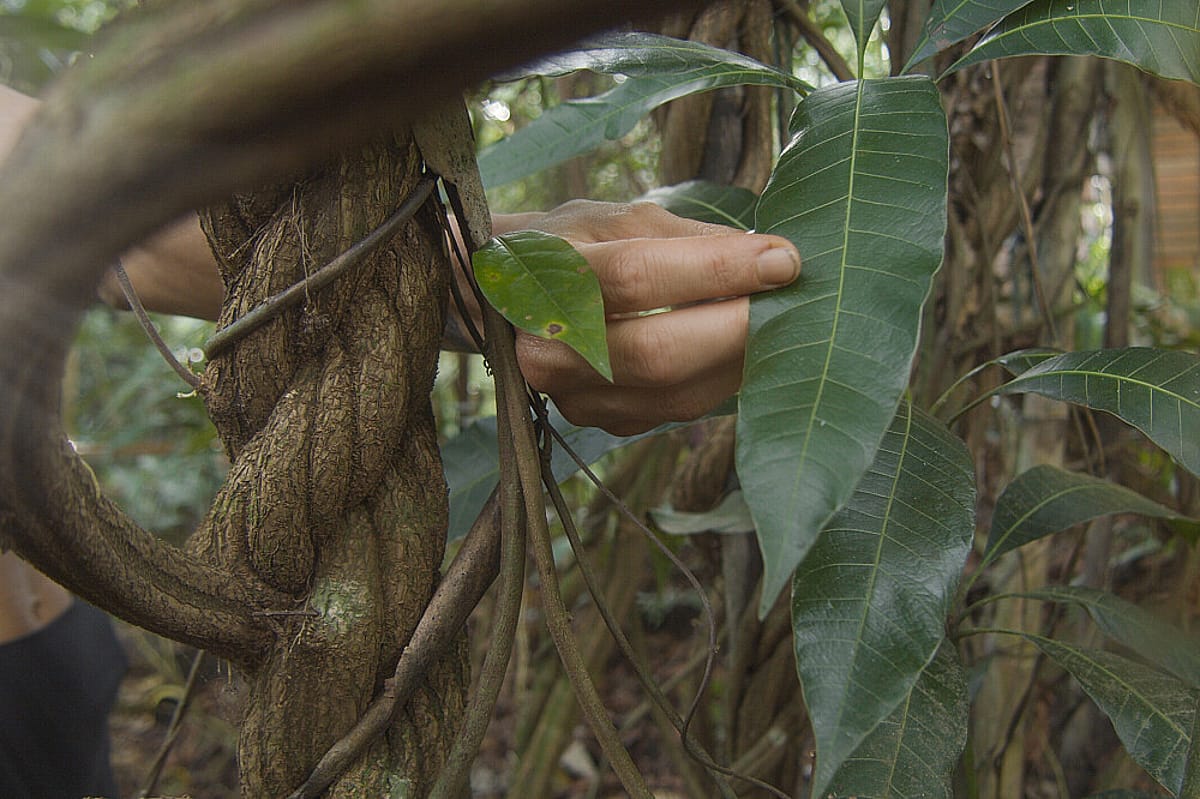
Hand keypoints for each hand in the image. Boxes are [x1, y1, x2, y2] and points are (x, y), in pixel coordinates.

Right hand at [501, 200, 799, 435]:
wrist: (503, 303)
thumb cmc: (568, 246)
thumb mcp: (614, 219)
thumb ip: (687, 238)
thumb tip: (769, 256)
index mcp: (546, 276)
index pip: (639, 277)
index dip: (718, 270)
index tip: (785, 258)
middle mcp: (547, 348)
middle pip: (658, 352)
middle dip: (740, 328)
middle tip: (800, 301)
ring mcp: (571, 396)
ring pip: (675, 393)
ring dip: (741, 360)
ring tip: (786, 322)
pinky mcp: (601, 423)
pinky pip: (678, 411)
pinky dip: (723, 381)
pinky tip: (748, 351)